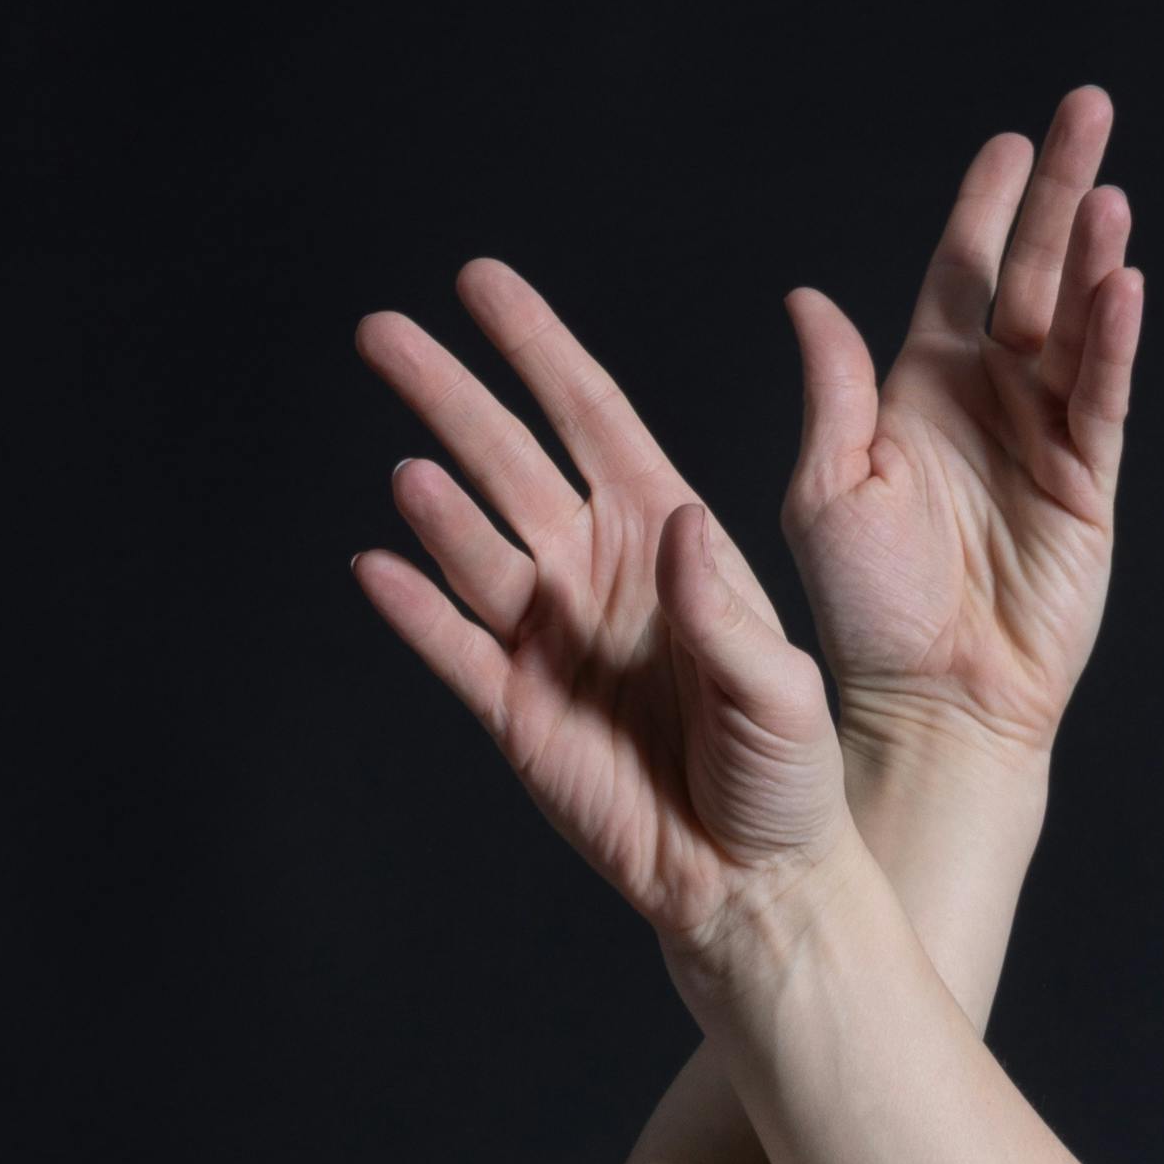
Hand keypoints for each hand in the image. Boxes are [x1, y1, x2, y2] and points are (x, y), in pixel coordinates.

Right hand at [355, 265, 847, 948]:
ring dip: (440, 510)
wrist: (751, 882)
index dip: (535, 346)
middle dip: (448, 394)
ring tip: (413, 471)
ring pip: (473, 548)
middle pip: (506, 461)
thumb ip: (722, 608)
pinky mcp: (514, 710)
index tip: (479, 280)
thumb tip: (667, 524)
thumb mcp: (782, 687)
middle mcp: (597, 572)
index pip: (587, 417)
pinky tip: (375, 566)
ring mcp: (548, 639)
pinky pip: (451, 648)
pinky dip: (413, 609)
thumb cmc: (787, 778)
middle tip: (380, 332)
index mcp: (668, 538)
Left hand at [780, 85, 1141, 773]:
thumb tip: (808, 300)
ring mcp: (1045, 437)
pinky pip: (1101, 400)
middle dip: (1061, 193)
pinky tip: (1124, 287)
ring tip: (1109, 197)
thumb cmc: (866, 608)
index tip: (1009, 143)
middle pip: (1033, 272)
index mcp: (921, 386)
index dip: (986, 207)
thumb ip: (832, 395)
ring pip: (1076, 326)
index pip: (961, 272)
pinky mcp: (1087, 485)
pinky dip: (1113, 345)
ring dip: (1094, 260)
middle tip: (1090, 110)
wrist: (930, 699)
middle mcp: (990, 398)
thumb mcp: (827, 491)